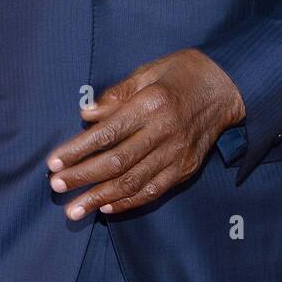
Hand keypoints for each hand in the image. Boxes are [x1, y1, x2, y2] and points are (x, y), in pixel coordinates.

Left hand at [46, 49, 244, 219]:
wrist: (227, 86)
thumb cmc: (182, 73)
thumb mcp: (148, 71)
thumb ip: (116, 95)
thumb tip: (85, 115)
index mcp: (151, 104)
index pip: (107, 134)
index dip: (77, 151)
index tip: (54, 163)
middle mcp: (165, 132)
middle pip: (117, 162)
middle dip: (82, 178)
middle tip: (56, 187)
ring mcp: (177, 153)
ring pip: (133, 182)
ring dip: (101, 198)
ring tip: (75, 210)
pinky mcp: (187, 168)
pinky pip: (154, 190)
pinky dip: (130, 201)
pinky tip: (107, 208)